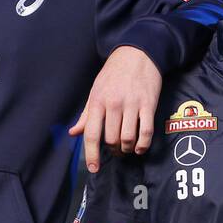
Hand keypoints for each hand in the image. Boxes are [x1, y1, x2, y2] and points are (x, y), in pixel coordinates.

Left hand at [69, 45, 161, 172]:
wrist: (137, 54)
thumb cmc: (114, 74)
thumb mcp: (96, 91)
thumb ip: (86, 115)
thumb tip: (74, 132)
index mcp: (97, 101)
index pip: (92, 134)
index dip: (92, 154)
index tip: (94, 168)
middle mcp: (114, 104)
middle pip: (112, 139)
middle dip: (113, 150)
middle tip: (115, 150)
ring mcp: (132, 104)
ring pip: (128, 138)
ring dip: (127, 148)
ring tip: (127, 148)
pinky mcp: (148, 104)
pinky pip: (146, 131)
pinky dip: (143, 144)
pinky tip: (140, 147)